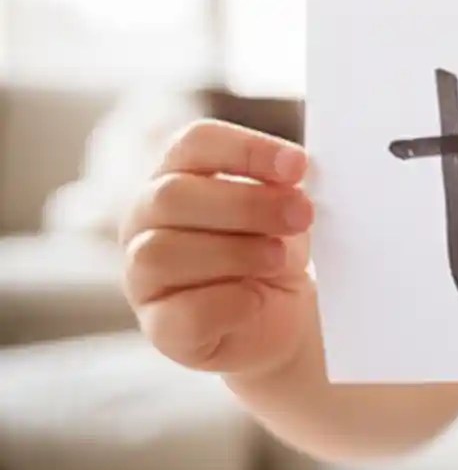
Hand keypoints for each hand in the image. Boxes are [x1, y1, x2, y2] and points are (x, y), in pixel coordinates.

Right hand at [119, 120, 314, 375]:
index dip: (247, 149)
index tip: (299, 166)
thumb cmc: (274, 253)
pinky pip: (182, 311)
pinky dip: (229, 302)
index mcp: (178, 175)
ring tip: (279, 259)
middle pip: (172, 194)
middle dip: (247, 203)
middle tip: (301, 215)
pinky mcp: (159, 327)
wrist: (282, 321)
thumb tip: (298, 172)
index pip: (196, 143)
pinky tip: (255, 300)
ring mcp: (143, 276)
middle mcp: (146, 220)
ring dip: (236, 252)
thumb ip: (284, 187)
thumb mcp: (285, 211)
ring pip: (162, 252)